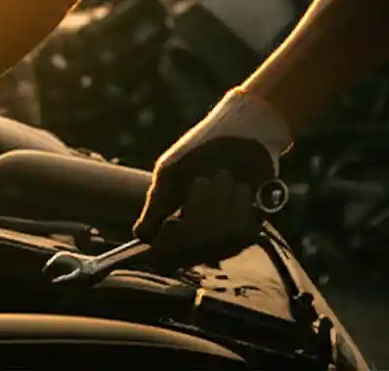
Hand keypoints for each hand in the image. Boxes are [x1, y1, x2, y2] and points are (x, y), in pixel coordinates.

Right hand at [134, 90, 291, 263]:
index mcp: (172, 225)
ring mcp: (223, 239)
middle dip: (198, 207)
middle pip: (192, 246)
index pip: (165, 254)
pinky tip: (240, 188)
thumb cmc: (200, 151)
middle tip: (203, 180)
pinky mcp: (249, 231)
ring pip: (216, 239)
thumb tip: (139, 235)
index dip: (169, 242)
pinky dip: (239, 204)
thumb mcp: (170, 174)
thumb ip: (157, 205)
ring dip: (220, 201)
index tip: (171, 221)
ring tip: (223, 178)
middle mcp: (196, 239)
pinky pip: (241, 233)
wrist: (239, 132)